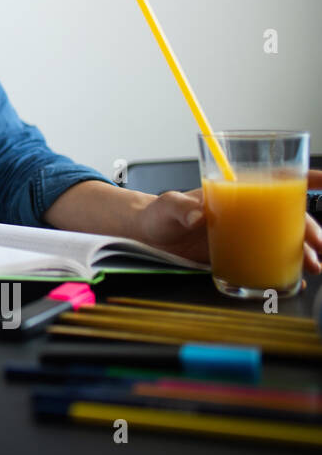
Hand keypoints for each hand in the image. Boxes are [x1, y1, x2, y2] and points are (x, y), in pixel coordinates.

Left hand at [134, 169, 321, 274]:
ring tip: (313, 266)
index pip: (276, 178)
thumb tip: (196, 213)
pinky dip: (287, 265)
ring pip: (285, 237)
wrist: (149, 236)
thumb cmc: (159, 214)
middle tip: (319, 246)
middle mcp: (246, 210)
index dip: (305, 177)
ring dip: (304, 250)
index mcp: (236, 190)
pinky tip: (297, 277)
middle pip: (289, 214)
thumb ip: (179, 207)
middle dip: (311, 229)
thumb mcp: (167, 205)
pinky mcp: (240, 252)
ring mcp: (245, 232)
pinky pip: (270, 257)